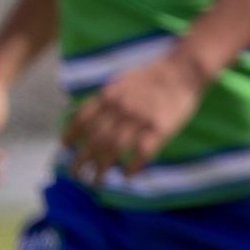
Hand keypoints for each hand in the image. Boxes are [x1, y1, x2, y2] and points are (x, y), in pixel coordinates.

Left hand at [62, 50, 209, 184]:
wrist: (184, 68)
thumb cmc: (153, 76)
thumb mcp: (121, 81)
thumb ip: (105, 98)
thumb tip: (88, 117)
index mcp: (109, 95)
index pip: (82, 118)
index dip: (71, 135)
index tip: (65, 148)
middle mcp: (120, 108)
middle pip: (94, 140)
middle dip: (81, 160)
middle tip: (75, 175)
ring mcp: (140, 118)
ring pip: (114, 149)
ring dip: (102, 169)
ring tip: (96, 182)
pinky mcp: (160, 127)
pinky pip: (142, 152)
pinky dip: (132, 166)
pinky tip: (127, 175)